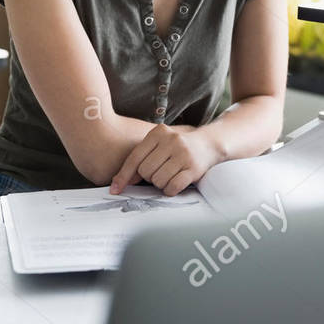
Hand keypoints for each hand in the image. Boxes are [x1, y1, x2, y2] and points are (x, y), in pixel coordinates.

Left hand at [109, 124, 223, 196]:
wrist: (208, 144)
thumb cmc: (178, 147)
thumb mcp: (159, 145)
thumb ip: (141, 158)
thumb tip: (120, 181)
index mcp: (158, 133)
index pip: (135, 157)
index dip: (123, 175)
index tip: (115, 189)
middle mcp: (171, 141)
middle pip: (145, 171)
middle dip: (149, 177)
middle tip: (159, 172)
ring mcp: (183, 154)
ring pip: (158, 181)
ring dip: (160, 184)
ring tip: (169, 175)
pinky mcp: (193, 168)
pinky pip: (172, 187)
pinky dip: (170, 190)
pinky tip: (175, 183)